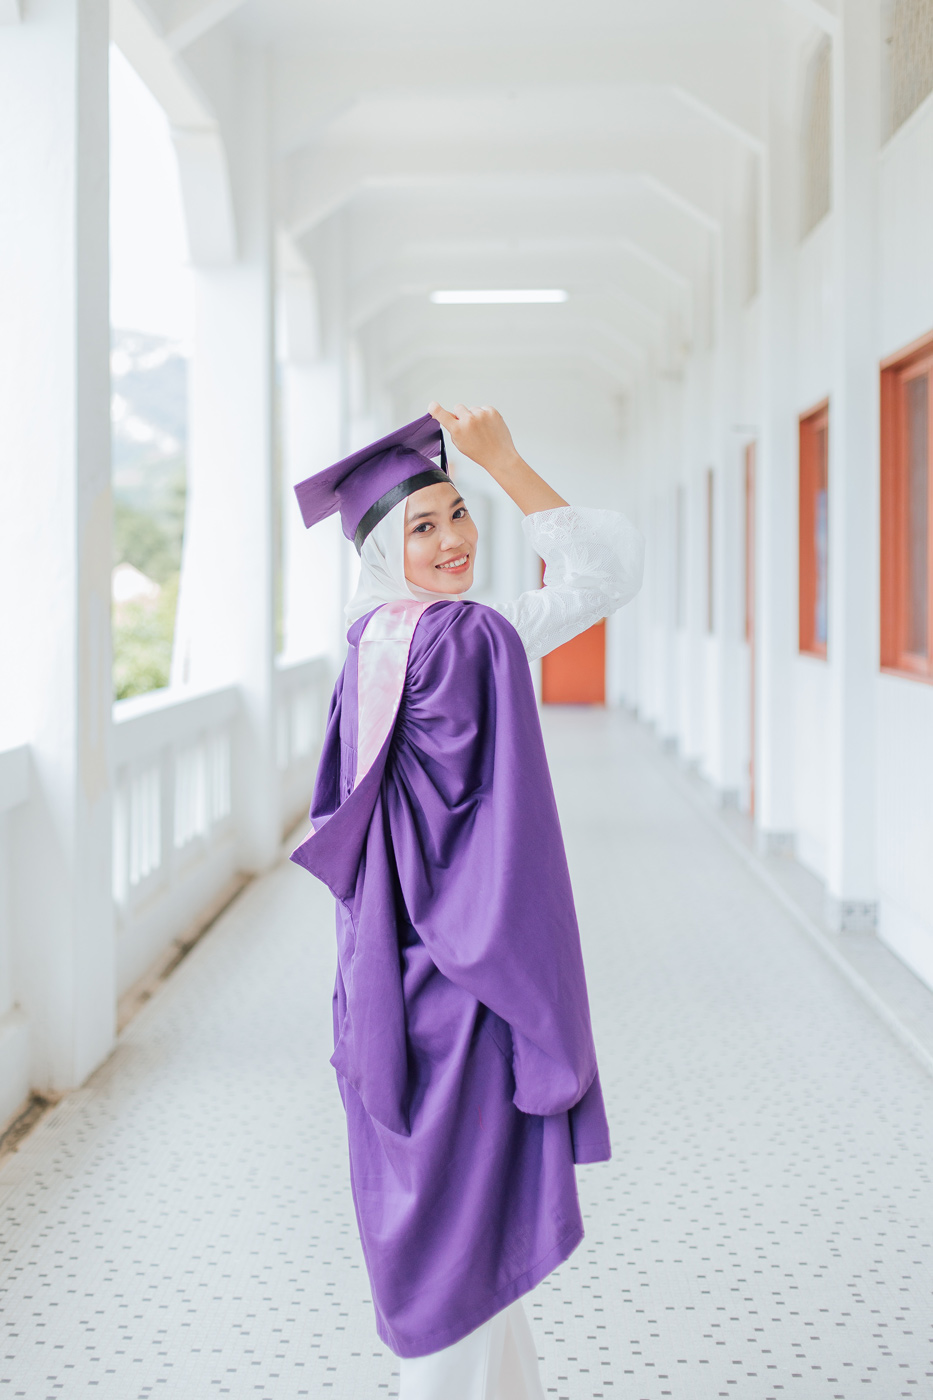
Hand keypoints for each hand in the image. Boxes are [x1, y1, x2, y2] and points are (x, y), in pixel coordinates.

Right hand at [427, 400, 567, 515]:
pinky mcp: (491, 411)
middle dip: (461, 415)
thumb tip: (450, 415)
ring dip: (474, 416)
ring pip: (472, 409)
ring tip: (481, 430)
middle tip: (468, 427)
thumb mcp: (460, 444)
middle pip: (458, 407)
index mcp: (458, 430)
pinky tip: (488, 427)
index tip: (432, 405)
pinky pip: (483, 408)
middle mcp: (468, 420)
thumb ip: (453, 429)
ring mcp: (481, 414)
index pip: (442, 415)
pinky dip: (484, 415)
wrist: (500, 456)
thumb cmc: (479, 452)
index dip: (435, 409)